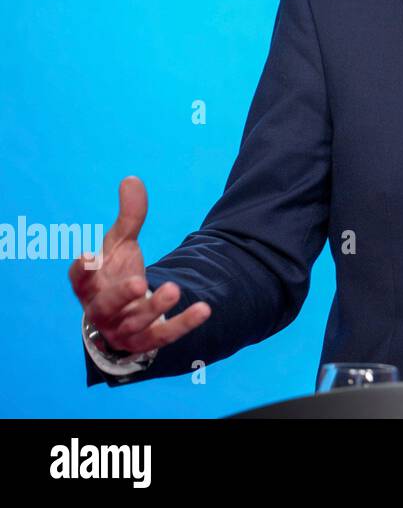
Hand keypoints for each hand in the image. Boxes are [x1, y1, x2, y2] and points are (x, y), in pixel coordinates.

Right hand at [68, 175, 210, 355]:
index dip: (82, 270)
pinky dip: (183, 324)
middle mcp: (102, 310)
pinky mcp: (146, 341)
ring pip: (134, 324)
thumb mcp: (121, 245)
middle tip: (138, 282)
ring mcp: (123, 328)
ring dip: (154, 308)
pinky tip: (205, 309)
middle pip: (105, 306)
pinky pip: (163, 336)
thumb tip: (132, 179)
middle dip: (120, 295)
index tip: (89, 256)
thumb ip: (129, 217)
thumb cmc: (115, 274)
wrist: (123, 314)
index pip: (79, 281)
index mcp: (90, 286)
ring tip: (175, 289)